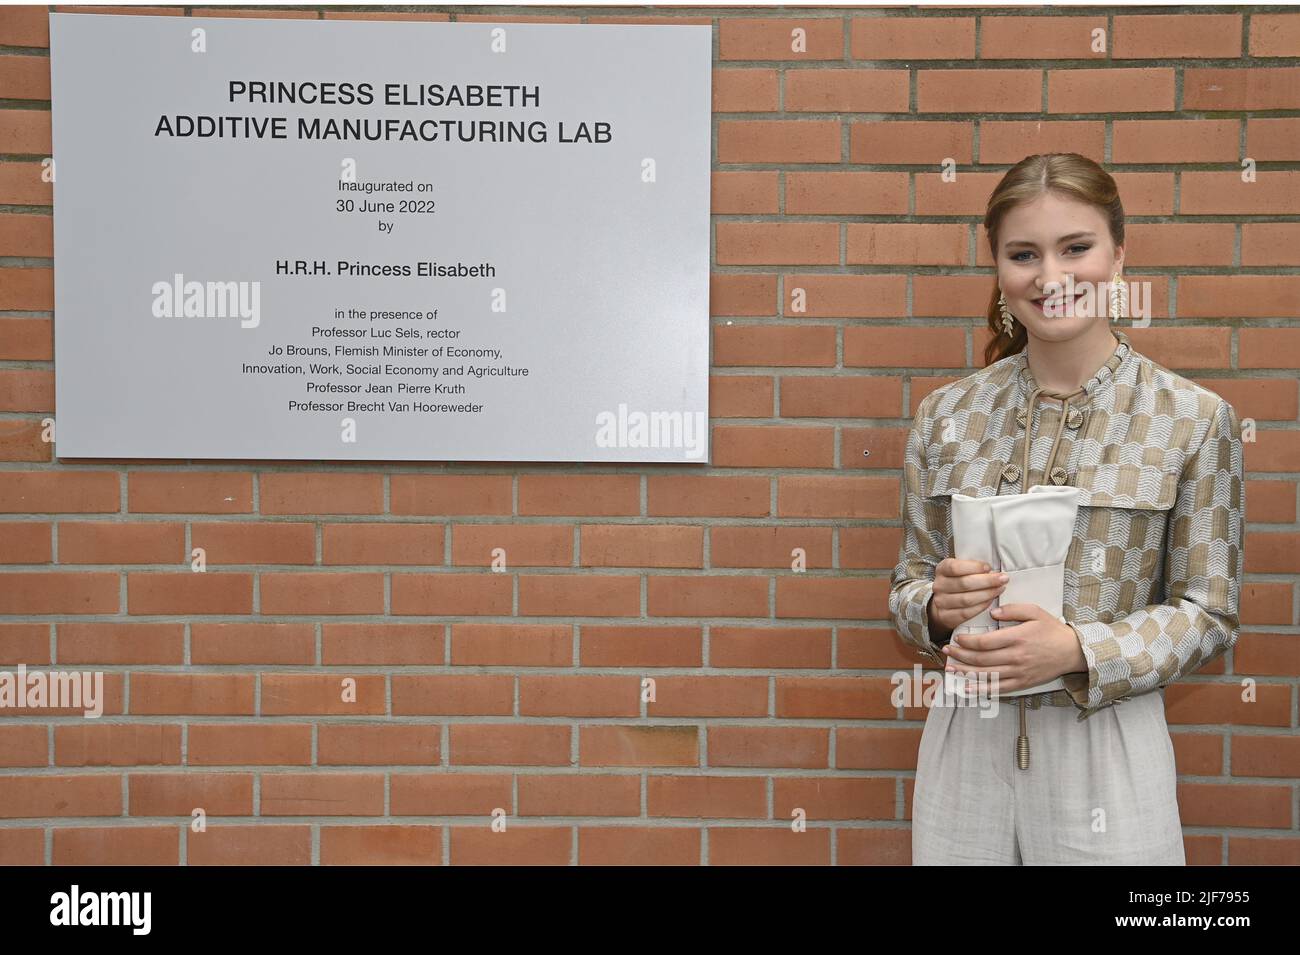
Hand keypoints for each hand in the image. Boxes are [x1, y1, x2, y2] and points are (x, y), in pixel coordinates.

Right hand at [927, 557, 1008, 635]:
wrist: (943, 604)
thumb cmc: (957, 583)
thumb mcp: (960, 570)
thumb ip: (973, 568)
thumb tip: (993, 569)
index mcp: (942, 570)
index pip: (955, 567)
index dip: (974, 567)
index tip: (989, 567)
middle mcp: (939, 586)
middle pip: (964, 583)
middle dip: (987, 581)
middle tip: (1003, 579)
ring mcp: (941, 602)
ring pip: (967, 599)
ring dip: (987, 594)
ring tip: (1000, 589)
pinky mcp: (946, 617)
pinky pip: (966, 613)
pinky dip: (981, 606)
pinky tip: (991, 601)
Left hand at [942, 602, 1086, 692]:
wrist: (1072, 652)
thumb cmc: (1052, 630)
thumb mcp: (1035, 612)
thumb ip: (1013, 609)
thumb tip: (992, 612)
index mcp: (1017, 638)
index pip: (985, 643)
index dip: (967, 642)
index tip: (957, 639)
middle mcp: (1016, 657)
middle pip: (981, 659)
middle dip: (960, 655)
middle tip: (946, 651)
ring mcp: (1018, 672)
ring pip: (986, 675)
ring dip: (965, 672)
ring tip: (950, 667)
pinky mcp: (1022, 683)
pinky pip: (998, 689)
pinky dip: (980, 689)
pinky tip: (967, 688)